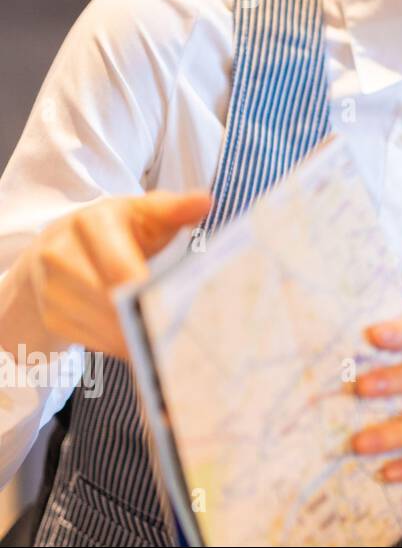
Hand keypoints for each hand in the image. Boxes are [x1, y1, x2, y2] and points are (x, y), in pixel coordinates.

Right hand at [17, 190, 211, 359]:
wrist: (61, 246)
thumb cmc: (118, 229)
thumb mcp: (144, 213)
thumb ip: (174, 210)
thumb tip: (204, 201)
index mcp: (91, 224)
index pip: (122, 269)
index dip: (150, 295)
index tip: (177, 312)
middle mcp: (61, 254)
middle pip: (111, 302)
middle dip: (147, 320)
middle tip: (180, 335)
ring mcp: (50, 288)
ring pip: (102, 328)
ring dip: (136, 339)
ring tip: (167, 343)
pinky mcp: (50, 316)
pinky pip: (92, 341)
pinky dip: (121, 346)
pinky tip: (143, 344)